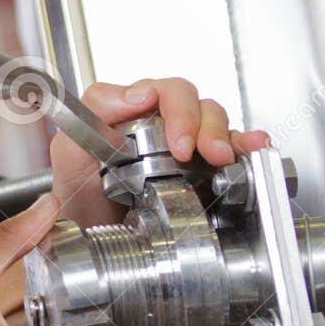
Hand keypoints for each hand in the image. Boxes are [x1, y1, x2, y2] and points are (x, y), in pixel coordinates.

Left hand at [51, 79, 270, 226]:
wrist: (92, 235)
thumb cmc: (78, 191)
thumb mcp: (69, 149)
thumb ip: (95, 112)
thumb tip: (136, 94)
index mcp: (128, 109)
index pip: (160, 90)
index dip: (174, 108)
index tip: (176, 140)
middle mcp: (159, 121)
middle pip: (192, 101)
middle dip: (202, 124)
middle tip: (200, 152)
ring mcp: (184, 143)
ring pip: (214, 119)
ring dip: (223, 135)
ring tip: (223, 157)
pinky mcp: (205, 168)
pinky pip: (232, 147)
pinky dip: (247, 145)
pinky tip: (254, 148)